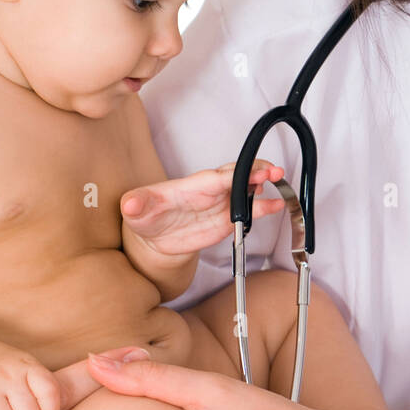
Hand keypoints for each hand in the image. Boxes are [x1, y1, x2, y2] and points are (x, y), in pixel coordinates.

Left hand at [121, 160, 285, 257]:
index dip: (235, 174)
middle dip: (255, 171)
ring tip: (279, 181)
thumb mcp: (136, 210)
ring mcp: (222, 203)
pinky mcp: (228, 219)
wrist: (154, 238)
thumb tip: (129, 202)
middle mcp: (211, 191)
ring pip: (247, 188)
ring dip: (264, 184)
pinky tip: (276, 205)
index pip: (217, 177)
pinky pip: (250, 210)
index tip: (250, 173)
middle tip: (272, 172)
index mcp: (192, 186)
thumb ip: (136, 203)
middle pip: (237, 175)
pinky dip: (264, 207)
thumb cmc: (146, 217)